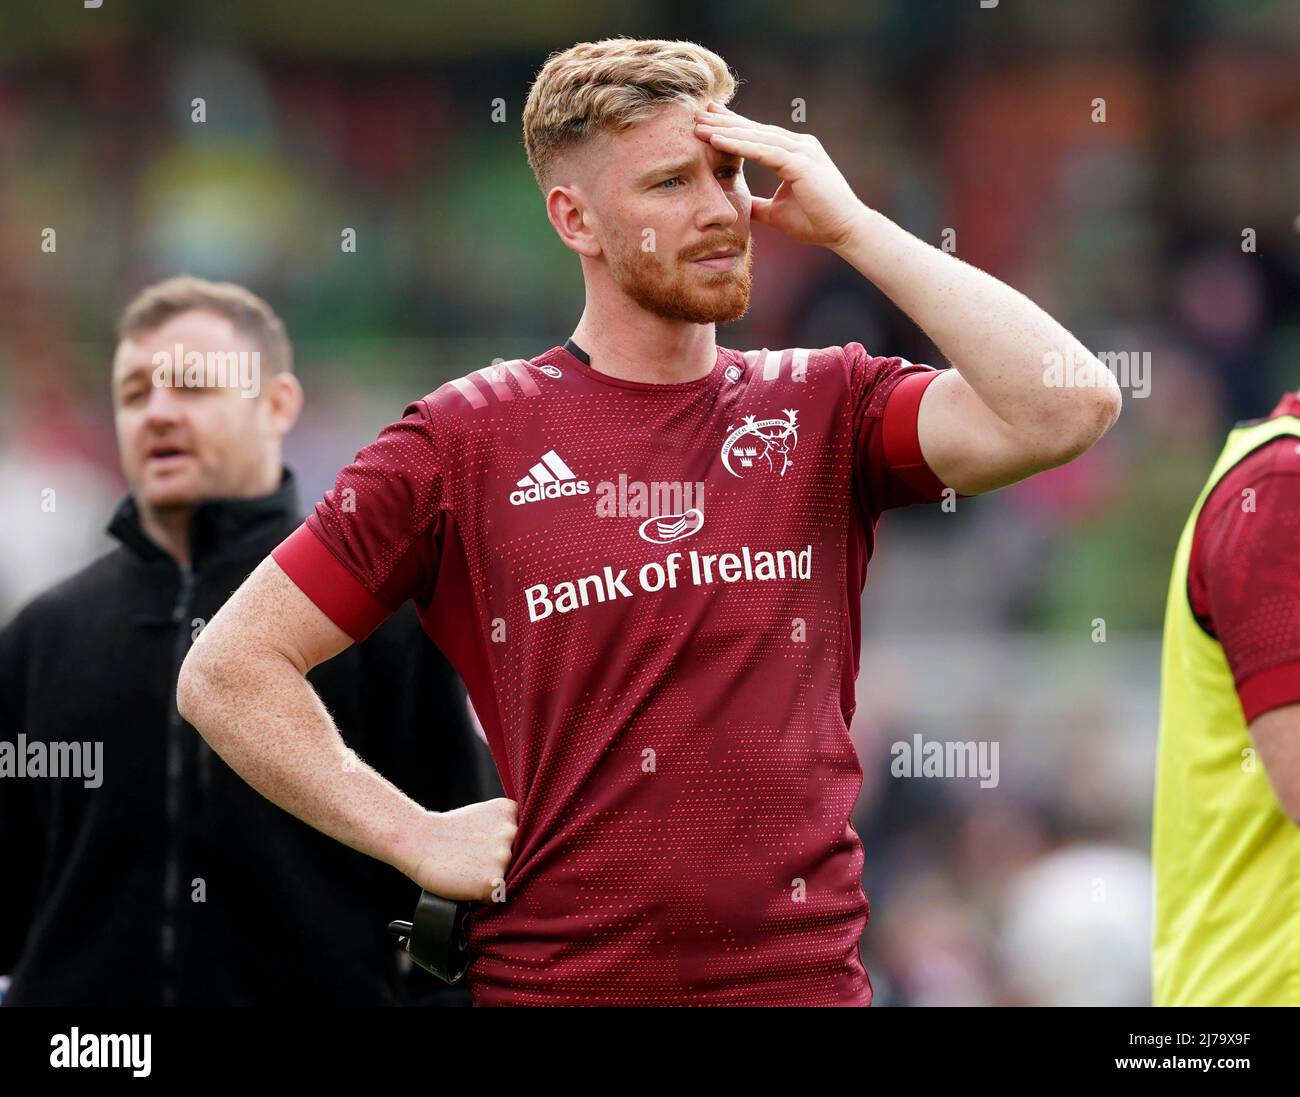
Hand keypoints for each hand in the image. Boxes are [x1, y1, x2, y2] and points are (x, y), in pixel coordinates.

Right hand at [405, 797, 517, 901]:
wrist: (418, 840)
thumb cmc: (447, 831)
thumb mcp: (483, 815)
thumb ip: (503, 827)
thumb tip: (518, 851)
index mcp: (509, 811)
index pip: (521, 836)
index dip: (503, 844)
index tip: (484, 843)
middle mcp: (511, 832)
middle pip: (517, 857)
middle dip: (499, 861)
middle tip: (474, 858)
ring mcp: (503, 857)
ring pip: (508, 876)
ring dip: (493, 877)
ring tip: (469, 869)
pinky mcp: (494, 881)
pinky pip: (497, 895)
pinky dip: (484, 893)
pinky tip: (468, 881)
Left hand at [693, 101, 867, 250]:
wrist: (844, 231)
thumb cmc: (816, 222)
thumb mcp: (776, 212)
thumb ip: (758, 205)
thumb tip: (740, 206)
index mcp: (794, 152)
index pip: (757, 135)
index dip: (732, 127)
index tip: (708, 121)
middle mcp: (798, 145)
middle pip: (754, 129)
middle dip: (725, 121)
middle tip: (697, 112)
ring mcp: (801, 151)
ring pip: (756, 136)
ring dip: (726, 130)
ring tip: (700, 125)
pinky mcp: (801, 163)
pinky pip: (763, 151)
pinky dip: (739, 145)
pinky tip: (717, 140)